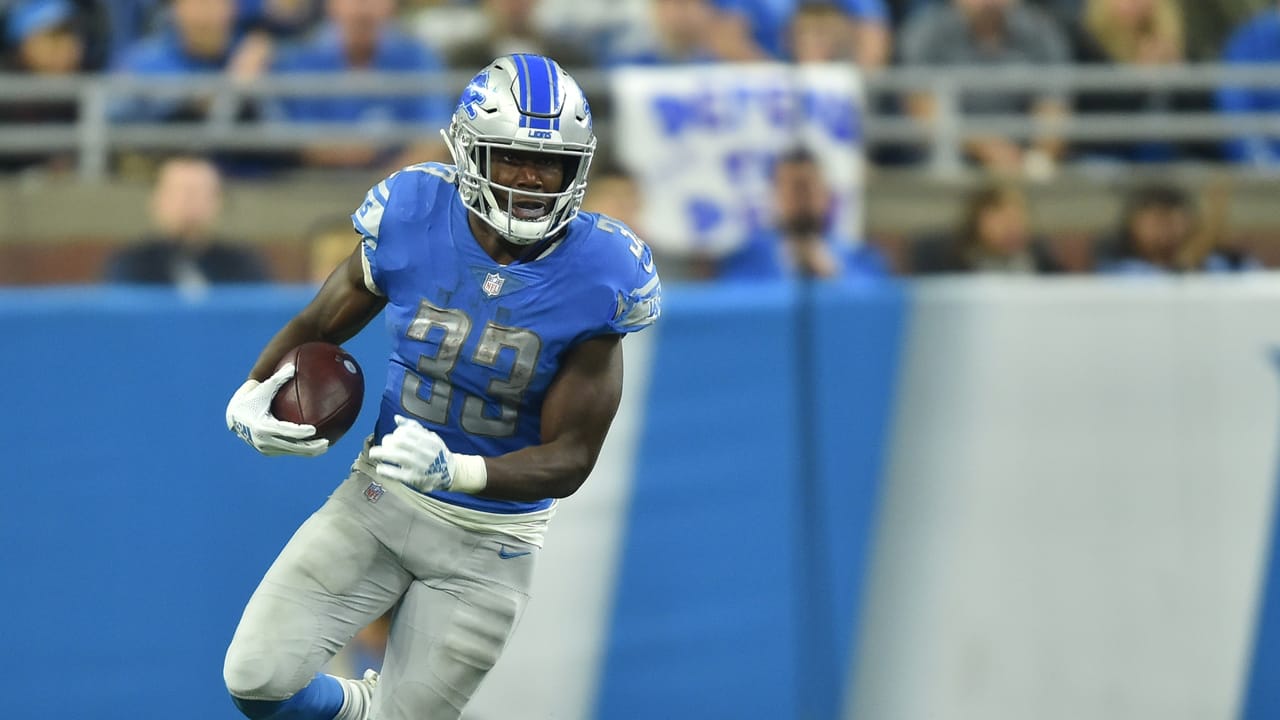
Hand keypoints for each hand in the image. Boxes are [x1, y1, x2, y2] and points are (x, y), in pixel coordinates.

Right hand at [225, 363, 328, 456]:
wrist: (233, 417)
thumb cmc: (251, 399)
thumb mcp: (263, 389)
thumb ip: (278, 378)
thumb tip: (293, 365)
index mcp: (262, 427)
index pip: (285, 431)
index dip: (299, 432)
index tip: (313, 430)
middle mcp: (264, 440)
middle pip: (291, 447)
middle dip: (310, 447)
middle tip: (327, 442)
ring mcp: (266, 448)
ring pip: (291, 451)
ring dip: (308, 451)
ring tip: (325, 447)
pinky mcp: (268, 451)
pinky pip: (287, 451)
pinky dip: (300, 450)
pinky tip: (315, 447)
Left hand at [369, 415, 486, 493]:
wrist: (450, 472)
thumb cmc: (437, 452)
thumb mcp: (431, 436)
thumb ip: (414, 427)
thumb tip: (397, 418)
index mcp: (428, 439)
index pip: (405, 431)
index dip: (396, 433)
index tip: (393, 437)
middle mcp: (424, 451)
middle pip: (398, 442)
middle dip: (386, 442)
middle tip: (382, 446)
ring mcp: (418, 465)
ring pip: (396, 456)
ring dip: (381, 453)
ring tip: (373, 454)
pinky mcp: (414, 478)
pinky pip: (396, 473)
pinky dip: (386, 470)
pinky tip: (380, 468)